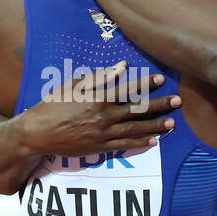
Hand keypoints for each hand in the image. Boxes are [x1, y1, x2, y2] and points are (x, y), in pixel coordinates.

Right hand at [19, 61, 181, 153]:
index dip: (146, 84)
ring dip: (155, 126)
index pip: (128, 89)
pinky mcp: (99, 148)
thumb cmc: (53, 105)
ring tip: (172, 123)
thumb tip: (120, 67)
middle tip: (177, 102)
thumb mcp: (73, 85)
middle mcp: (104, 116)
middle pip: (138, 110)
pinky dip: (140, 143)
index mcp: (98, 98)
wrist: (38, 133)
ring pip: (135, 129)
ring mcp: (103, 134)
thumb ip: (99, 77)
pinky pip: (124, 145)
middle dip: (159, 105)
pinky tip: (153, 141)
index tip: (161, 80)